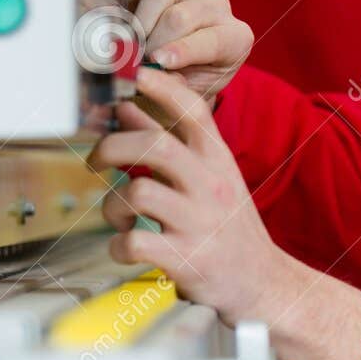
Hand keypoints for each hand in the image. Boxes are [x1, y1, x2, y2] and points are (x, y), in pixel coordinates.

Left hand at [90, 67, 290, 323]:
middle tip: (97, 160)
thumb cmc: (231, 229)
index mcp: (219, 163)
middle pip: (154, 147)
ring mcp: (198, 222)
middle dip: (113, 146)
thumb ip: (176, 144)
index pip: (194, 112)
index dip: (162, 88)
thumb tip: (129, 109)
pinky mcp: (186, 258)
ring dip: (112, 206)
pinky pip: (134, 242)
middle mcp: (210, 187)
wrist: (263, 283)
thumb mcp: (216, 178)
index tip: (136, 76)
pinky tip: (126, 248)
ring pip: (136, 193)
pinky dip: (118, 246)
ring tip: (119, 217)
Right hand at [126, 0, 252, 99]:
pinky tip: (120, 8)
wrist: (166, 70)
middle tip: (135, 56)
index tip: (159, 60)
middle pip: (180, 15)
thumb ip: (171, 85)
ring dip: (138, 17)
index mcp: (235, 38)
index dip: (182, 50)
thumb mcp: (183, 95)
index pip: (213, 40)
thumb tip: (143, 71)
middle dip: (152, 40)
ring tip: (130, 38)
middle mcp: (216, 7)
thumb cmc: (178, 84)